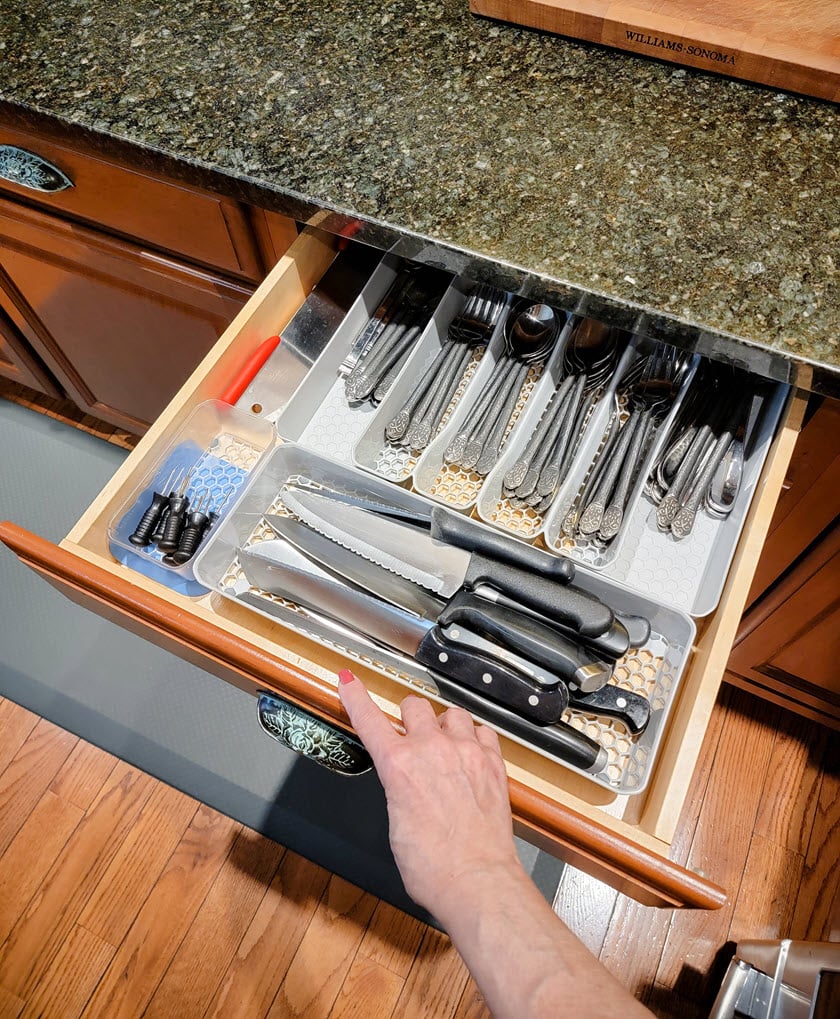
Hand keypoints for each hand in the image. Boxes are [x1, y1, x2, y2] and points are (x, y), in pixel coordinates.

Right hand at [338, 669, 522, 915]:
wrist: (476, 881)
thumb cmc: (434, 867)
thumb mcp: (396, 825)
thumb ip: (399, 788)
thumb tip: (405, 781)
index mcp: (399, 766)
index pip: (369, 719)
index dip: (355, 696)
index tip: (349, 680)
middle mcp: (432, 749)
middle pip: (414, 706)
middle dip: (409, 719)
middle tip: (412, 739)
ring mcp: (465, 751)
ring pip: (450, 713)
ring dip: (443, 725)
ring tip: (445, 748)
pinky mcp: (492, 761)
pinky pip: (481, 730)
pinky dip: (473, 737)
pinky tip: (470, 754)